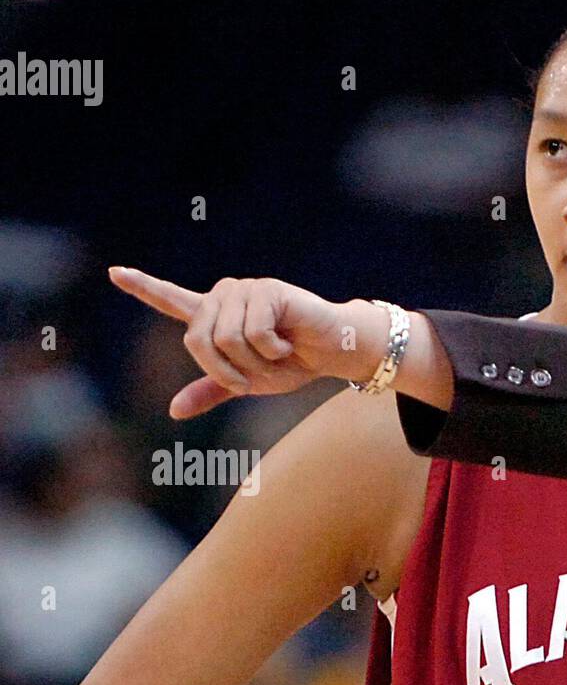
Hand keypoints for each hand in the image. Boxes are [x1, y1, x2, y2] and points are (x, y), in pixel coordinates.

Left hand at [108, 266, 388, 418]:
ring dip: (256, 362)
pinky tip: (290, 342)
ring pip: (227, 339)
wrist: (334, 353)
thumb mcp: (248, 383)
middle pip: (198, 339)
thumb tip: (173, 411)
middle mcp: (224, 296)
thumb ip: (212, 390)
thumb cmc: (293, 364)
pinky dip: (274, 349)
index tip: (114, 273)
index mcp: (215, 316)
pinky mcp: (267, 291)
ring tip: (278, 354)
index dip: (143, 287)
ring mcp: (244, 290)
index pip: (172, 300)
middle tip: (254, 378)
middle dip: (226, 370)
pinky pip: (254, 333)